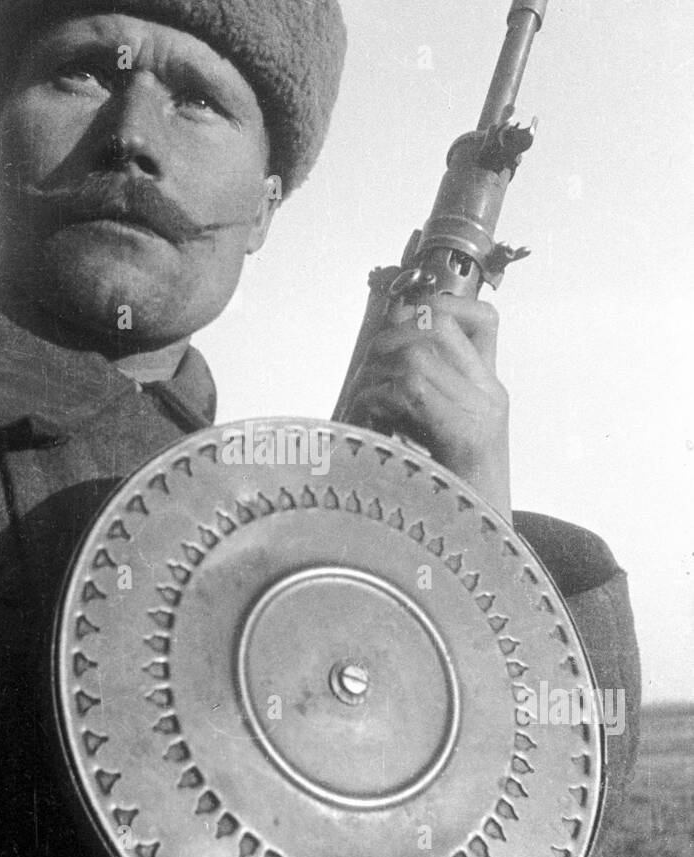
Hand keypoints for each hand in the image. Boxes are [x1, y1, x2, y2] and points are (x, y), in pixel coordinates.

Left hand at [340, 293, 511, 522]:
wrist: (483, 550)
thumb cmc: (449, 501)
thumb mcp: (438, 440)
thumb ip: (423, 401)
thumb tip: (382, 360)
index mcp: (491, 392)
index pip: (481, 318)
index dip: (440, 305)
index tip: (404, 322)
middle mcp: (492, 396)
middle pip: (437, 325)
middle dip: (388, 340)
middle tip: (367, 376)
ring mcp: (484, 414)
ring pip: (417, 355)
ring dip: (375, 375)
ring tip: (364, 405)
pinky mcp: (468, 436)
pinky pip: (412, 390)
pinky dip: (378, 401)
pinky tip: (370, 423)